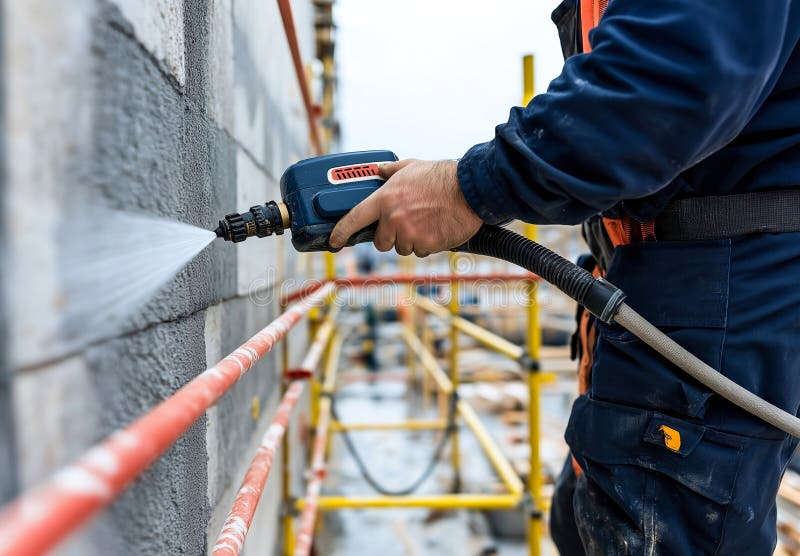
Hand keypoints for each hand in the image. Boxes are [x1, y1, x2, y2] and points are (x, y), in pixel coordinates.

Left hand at [329, 159, 482, 255]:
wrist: (469, 190)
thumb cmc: (442, 176)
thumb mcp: (412, 166)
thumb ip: (391, 170)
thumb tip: (380, 169)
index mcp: (385, 199)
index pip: (354, 218)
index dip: (342, 232)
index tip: (335, 240)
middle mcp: (393, 218)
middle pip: (381, 242)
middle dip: (390, 237)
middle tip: (404, 225)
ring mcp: (409, 234)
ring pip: (403, 248)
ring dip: (411, 240)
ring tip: (426, 222)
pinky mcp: (426, 245)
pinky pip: (420, 251)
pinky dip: (427, 244)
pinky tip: (436, 228)